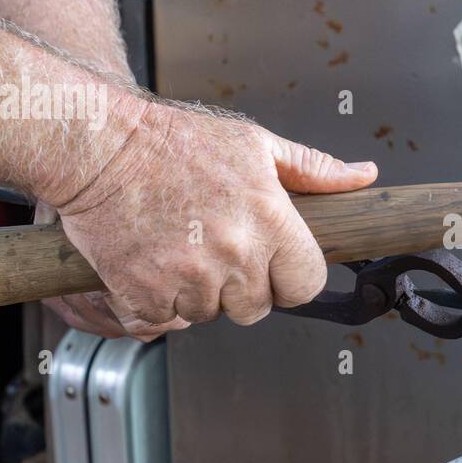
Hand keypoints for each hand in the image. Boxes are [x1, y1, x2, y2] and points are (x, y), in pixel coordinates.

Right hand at [51, 100, 376, 339]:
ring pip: (208, 315)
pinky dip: (153, 303)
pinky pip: (162, 321)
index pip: (306, 284)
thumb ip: (313, 169)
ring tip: (178, 249)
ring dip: (195, 295)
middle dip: (240, 288)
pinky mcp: (144, 293)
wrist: (99, 145)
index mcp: (270, 219)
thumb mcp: (255, 144)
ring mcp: (189, 277)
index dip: (290, 278)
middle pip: (257, 308)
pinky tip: (150, 264)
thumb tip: (363, 176)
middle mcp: (235, 253)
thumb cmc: (175, 141)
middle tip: (215, 250)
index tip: (271, 265)